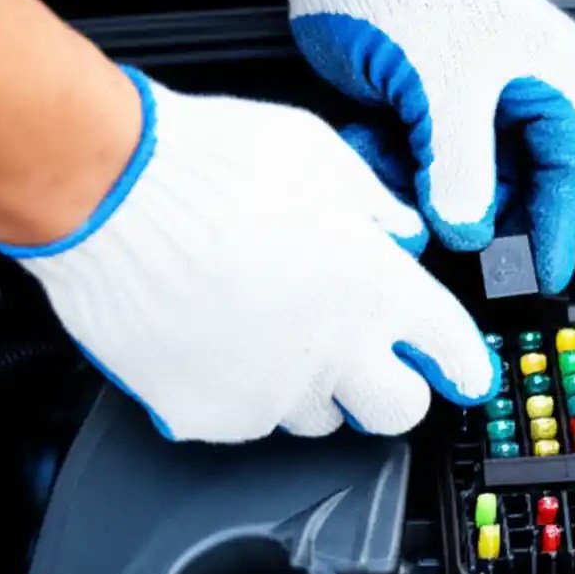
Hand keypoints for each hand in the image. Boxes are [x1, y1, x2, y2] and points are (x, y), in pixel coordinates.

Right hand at [0, 69, 499, 442]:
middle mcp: (332, 350)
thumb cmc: (209, 163)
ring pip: (315, 417)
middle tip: (363, 354)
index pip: (453, 351)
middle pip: (398, 411)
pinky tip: (213, 337)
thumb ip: (375, 205)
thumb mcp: (321, 155)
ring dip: (307, 384)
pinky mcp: (206, 415)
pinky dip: (236, 390)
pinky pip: (242, 418)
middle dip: (390, 386)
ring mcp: (268, 390)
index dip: (466, 365)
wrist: (108, 191)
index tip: (465, 374)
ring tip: (264, 326)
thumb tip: (400, 230)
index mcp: (375, 287)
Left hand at [233, 0, 574, 293]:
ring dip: (429, 187)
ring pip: (461, 170)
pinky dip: (397, 165)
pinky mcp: (420, 94)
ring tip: (397, 181)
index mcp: (543, 69)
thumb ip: (462, 172)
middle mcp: (510, 80)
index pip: (569, 166)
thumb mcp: (443, 90)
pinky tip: (371, 149)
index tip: (546, 275)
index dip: (558, 226)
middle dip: (481, 209)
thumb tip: (470, 233)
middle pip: (515, 175)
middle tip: (461, 245)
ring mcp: (463, 87)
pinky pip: (422, 154)